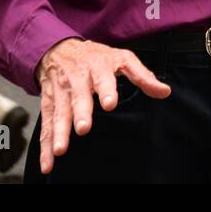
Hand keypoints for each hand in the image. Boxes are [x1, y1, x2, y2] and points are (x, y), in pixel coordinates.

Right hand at [35, 38, 170, 174]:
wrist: (59, 49)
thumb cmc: (96, 57)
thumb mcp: (122, 58)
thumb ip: (143, 75)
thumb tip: (164, 92)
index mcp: (98, 67)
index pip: (103, 78)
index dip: (106, 90)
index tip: (110, 104)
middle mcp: (78, 79)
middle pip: (79, 97)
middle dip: (80, 113)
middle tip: (83, 129)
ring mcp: (61, 92)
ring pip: (59, 113)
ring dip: (59, 132)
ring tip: (61, 149)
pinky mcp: (48, 104)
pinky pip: (46, 125)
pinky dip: (46, 145)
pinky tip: (49, 162)